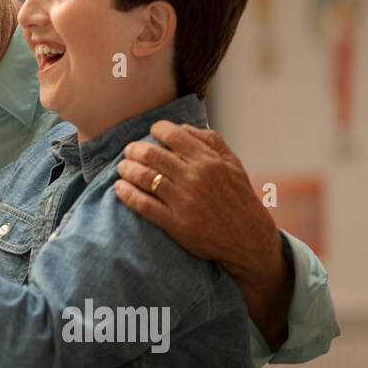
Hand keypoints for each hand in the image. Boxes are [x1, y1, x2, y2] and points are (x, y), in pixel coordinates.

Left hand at [114, 121, 290, 348]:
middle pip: (151, 154)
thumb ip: (211, 141)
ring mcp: (184, 201)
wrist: (248, 240)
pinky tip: (119, 188)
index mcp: (209, 161)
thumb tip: (182, 127)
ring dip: (127, 169)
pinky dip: (126, 193)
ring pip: (144, 177)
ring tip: (122, 168)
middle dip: (134, 150)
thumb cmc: (239, 198)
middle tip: (129, 152)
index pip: (172, 134)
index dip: (156, 130)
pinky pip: (142, 204)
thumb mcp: (233, 164)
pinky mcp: (175, 223)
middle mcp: (195, 178)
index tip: (150, 134)